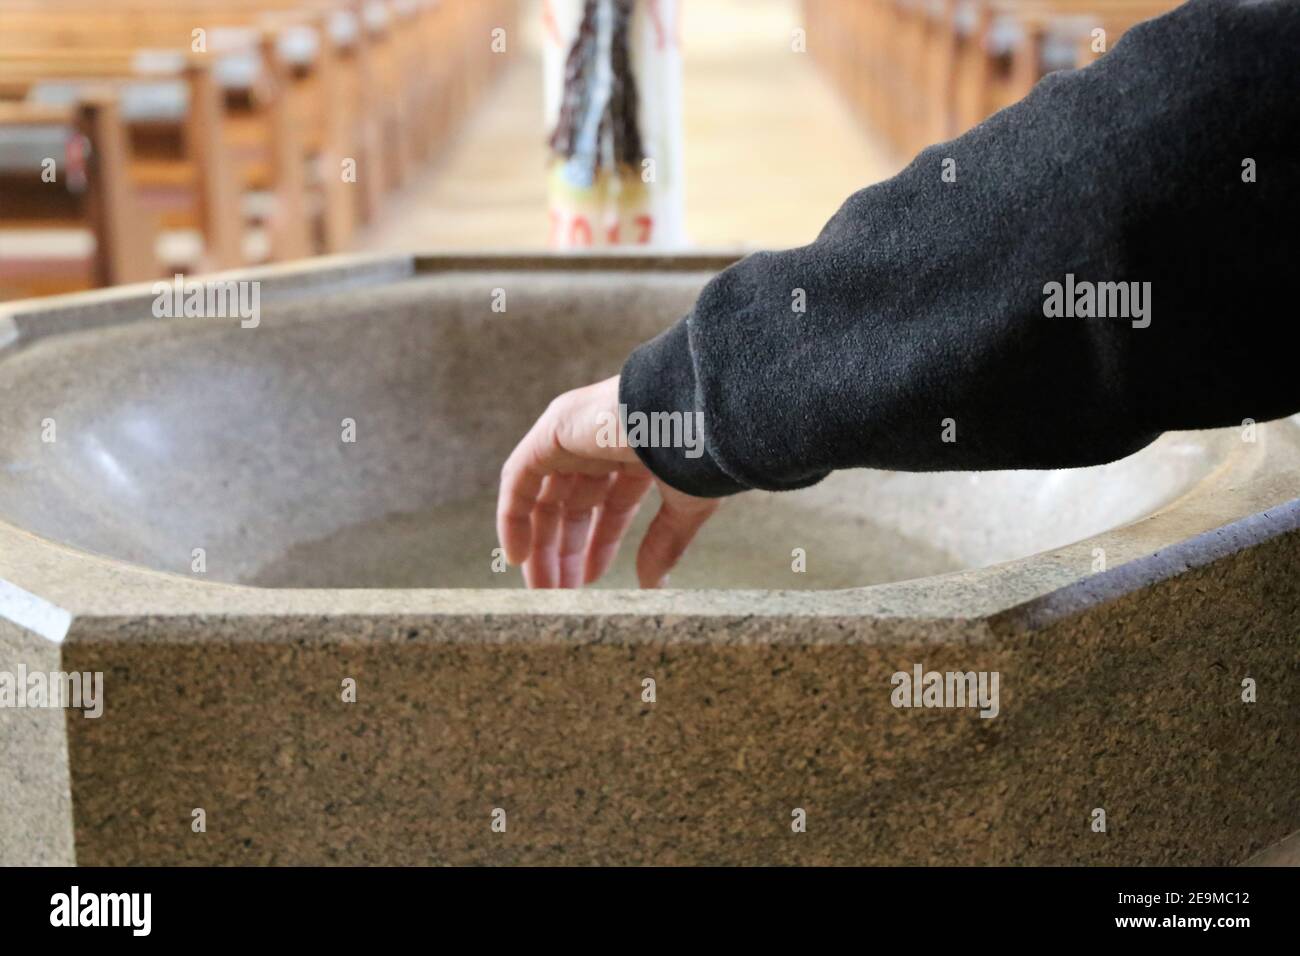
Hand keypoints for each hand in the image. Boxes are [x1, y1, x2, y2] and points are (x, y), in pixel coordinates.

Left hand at [496, 375, 718, 587]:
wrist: (690, 411)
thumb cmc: (698, 451)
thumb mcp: (684, 504)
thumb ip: (665, 542)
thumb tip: (654, 583)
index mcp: (635, 450)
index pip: (608, 503)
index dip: (599, 544)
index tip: (591, 581)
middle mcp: (599, 440)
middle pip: (572, 504)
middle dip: (567, 550)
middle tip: (562, 594)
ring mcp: (573, 432)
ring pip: (544, 496)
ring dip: (540, 544)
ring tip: (542, 589)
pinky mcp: (551, 431)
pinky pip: (519, 478)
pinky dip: (513, 516)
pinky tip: (518, 557)